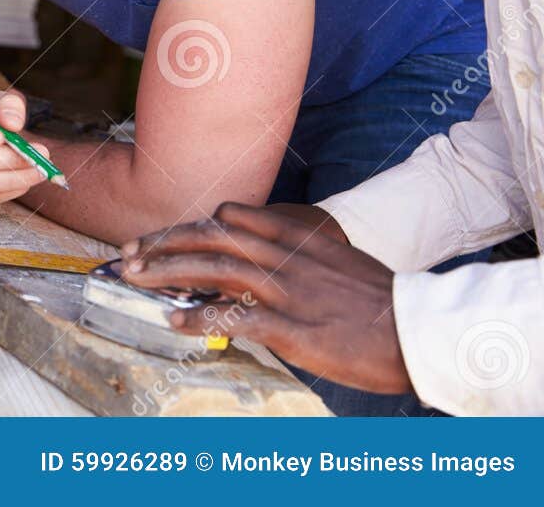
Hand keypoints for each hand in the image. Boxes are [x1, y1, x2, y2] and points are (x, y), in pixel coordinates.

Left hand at [119, 201, 410, 394]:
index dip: (189, 226)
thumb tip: (263, 260)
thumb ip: (296, 254)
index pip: (231, 218)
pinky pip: (235, 317)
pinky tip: (174, 320)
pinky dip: (199, 316)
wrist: (419, 330)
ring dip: (167, 271)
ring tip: (134, 277)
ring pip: (214, 268)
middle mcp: (285, 257)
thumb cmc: (379, 301)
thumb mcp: (335, 261)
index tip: (162, 236)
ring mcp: (287, 291)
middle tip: (129, 252)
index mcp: (295, 238)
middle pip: (210, 236)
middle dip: (163, 242)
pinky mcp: (292, 328)